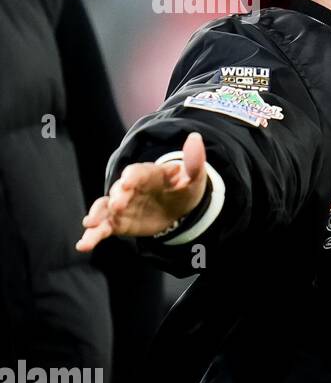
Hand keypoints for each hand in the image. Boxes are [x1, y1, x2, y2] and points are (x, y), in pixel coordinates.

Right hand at [76, 131, 208, 251]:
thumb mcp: (193, 175)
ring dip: (97, 215)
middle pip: (119, 190)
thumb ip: (194, 160)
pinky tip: (84, 244)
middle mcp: (129, 189)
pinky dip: (93, 235)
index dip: (132, 176)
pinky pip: (103, 228)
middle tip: (117, 205)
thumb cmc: (184, 188)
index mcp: (147, 174)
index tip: (128, 182)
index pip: (137, 172)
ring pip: (104, 209)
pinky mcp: (117, 222)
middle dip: (118, 197)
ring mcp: (120, 206)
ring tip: (90, 224)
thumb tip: (195, 137)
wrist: (179, 208)